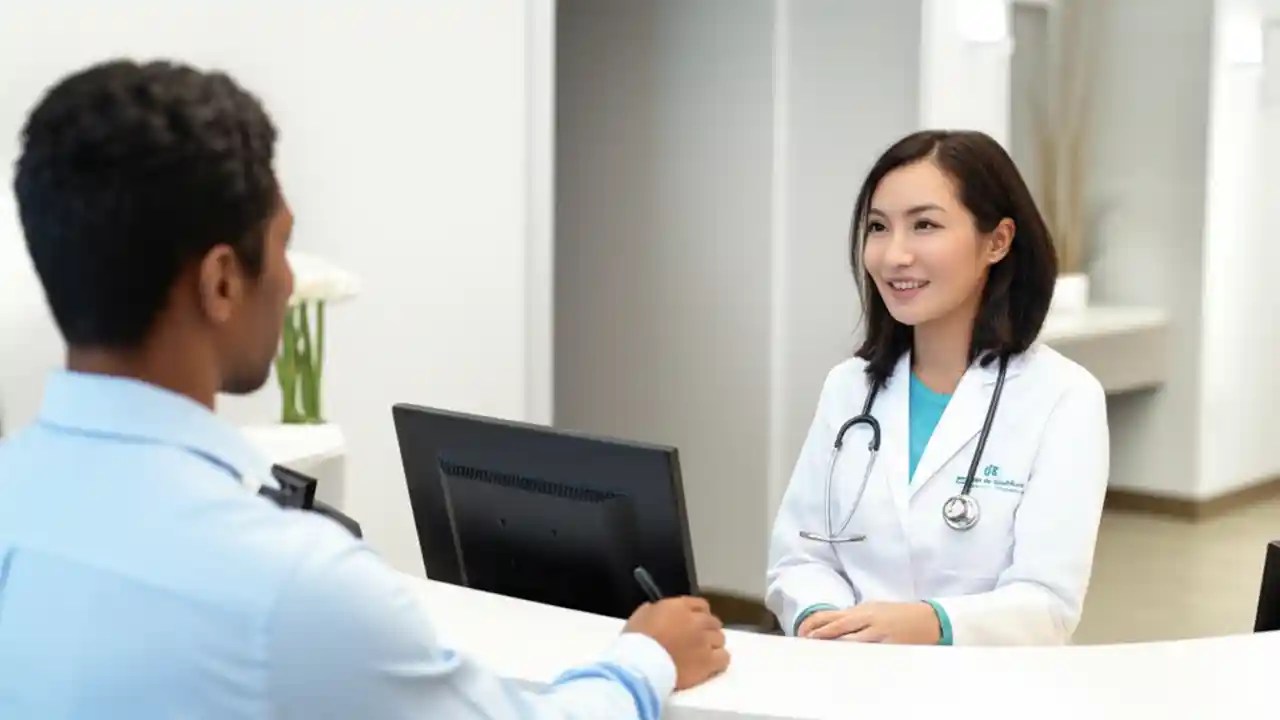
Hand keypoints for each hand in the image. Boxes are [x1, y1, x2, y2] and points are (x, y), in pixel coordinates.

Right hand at [624, 597, 729, 689]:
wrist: (641, 664)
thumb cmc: (636, 640)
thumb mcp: (642, 615)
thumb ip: (656, 610)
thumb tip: (659, 611)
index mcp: (680, 607)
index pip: (701, 605)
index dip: (699, 613)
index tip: (695, 621)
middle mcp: (697, 621)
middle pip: (713, 622)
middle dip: (707, 629)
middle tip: (698, 640)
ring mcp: (705, 641)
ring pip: (720, 639)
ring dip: (713, 645)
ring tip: (703, 654)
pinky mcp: (709, 662)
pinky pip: (724, 658)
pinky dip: (719, 661)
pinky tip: (711, 665)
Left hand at [801, 602, 940, 643]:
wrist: (928, 619)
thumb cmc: (898, 615)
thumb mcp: (874, 610)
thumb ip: (854, 618)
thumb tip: (833, 625)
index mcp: (862, 610)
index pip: (832, 616)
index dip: (815, 625)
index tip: (803, 634)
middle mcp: (868, 618)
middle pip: (838, 627)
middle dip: (820, 636)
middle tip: (805, 645)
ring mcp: (879, 632)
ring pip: (851, 640)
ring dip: (835, 647)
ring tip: (821, 655)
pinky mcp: (890, 645)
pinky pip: (870, 652)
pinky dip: (858, 656)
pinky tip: (848, 662)